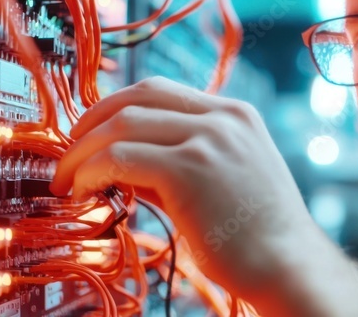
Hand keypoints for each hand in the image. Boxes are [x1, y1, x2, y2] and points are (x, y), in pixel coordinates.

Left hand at [50, 76, 321, 296]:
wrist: (290, 267)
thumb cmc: (258, 237)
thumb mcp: (226, 181)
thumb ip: (179, 162)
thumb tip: (123, 164)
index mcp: (236, 115)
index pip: (160, 91)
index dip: (116, 108)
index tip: (91, 136)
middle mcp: (223, 117)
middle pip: (137, 96)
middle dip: (92, 123)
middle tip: (68, 155)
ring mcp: (208, 139)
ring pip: (121, 123)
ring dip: (82, 152)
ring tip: (67, 182)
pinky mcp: (189, 169)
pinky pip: (119, 157)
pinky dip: (90, 172)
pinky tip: (83, 192)